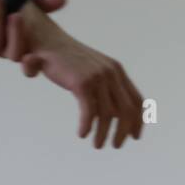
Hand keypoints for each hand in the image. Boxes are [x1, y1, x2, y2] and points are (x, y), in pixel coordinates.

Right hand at [16, 2, 144, 148]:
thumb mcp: (93, 70)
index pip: (137, 99)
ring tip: (98, 145)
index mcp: (117, 70)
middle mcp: (111, 73)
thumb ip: (105, 89)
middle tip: (115, 145)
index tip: (135, 136)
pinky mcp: (82, 83)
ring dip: (104, 133)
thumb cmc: (67, 59)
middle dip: (123, 131)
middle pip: (127, 110)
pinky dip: (87, 126)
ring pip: (108, 115)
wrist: (45, 39)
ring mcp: (97, 77)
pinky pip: (90, 112)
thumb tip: (114, 115)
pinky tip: (82, 133)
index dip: (139, 120)